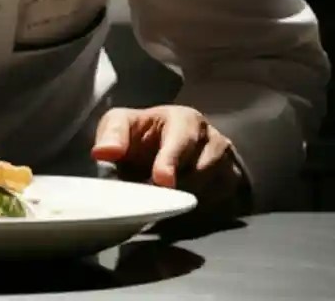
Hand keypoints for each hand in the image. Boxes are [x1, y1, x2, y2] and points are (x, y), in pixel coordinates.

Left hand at [91, 105, 248, 218]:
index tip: (161, 180)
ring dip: (184, 202)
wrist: (169, 149)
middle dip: (177, 186)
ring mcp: (227, 164)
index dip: (171, 160)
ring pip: (210, 191)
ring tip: (162, 204)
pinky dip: (197, 214)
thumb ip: (112, 135)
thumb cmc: (144, 135)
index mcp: (185, 119)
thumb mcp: (122, 124)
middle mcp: (213, 140)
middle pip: (200, 169)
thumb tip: (102, 152)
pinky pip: (219, 207)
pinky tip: (178, 212)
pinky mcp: (232, 187)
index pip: (183, 139)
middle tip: (155, 201)